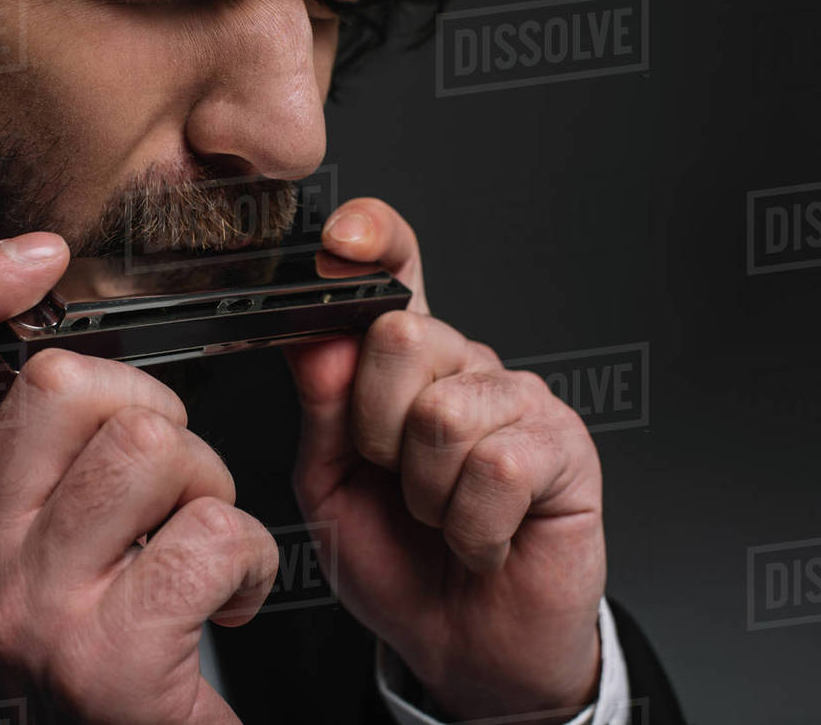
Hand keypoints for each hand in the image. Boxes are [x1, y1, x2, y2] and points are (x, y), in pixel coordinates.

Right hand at [0, 233, 279, 724]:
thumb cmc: (101, 632)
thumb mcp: (37, 533)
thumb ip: (36, 442)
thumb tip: (64, 316)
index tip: (39, 257)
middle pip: (63, 385)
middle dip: (154, 411)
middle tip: (164, 483)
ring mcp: (28, 608)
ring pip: (153, 446)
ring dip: (209, 484)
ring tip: (193, 539)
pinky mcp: (105, 655)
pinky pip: (211, 533)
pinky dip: (251, 558)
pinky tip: (228, 594)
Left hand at [283, 200, 604, 719]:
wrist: (461, 641)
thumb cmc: (396, 558)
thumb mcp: (330, 482)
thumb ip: (322, 407)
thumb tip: (317, 336)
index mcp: (402, 365)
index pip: (394, 274)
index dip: (374, 240)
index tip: (343, 241)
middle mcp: (465, 365)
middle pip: (402, 337)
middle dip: (376, 430)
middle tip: (396, 480)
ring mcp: (520, 399)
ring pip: (444, 413)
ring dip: (426, 493)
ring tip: (441, 515)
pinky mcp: (566, 447)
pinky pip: (496, 470)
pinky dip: (471, 527)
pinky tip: (482, 538)